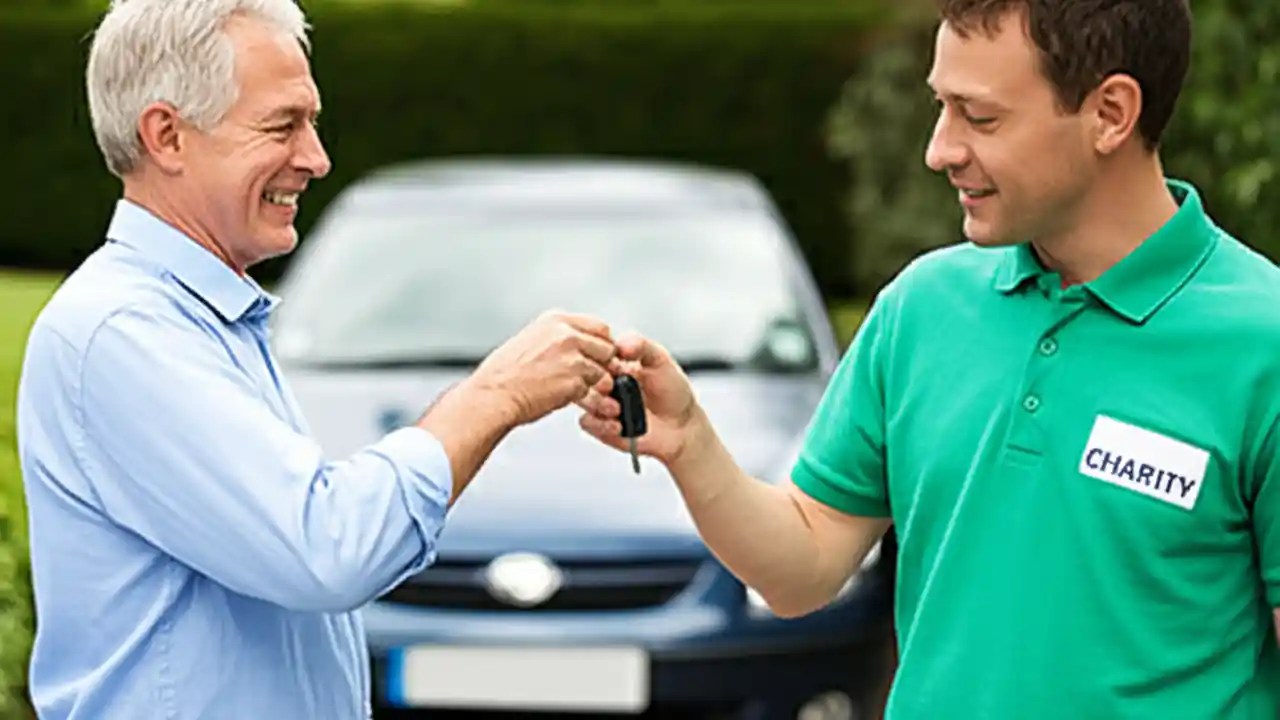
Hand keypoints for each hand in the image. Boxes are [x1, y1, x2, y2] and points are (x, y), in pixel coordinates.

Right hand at [470, 310, 615, 425]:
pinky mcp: (575, 382)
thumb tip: (582, 344)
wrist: (493, 395)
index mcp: (555, 320)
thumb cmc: (505, 374)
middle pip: (607, 348)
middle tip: (590, 377)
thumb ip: (558, 338)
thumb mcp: (531, 340)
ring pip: (602, 373)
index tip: (600, 356)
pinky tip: (567, 399)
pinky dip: (585, 400)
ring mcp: (573, 358)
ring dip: (594, 385)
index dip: (602, 344)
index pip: (599, 327)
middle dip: (602, 365)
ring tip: (575, 391)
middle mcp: (566, 335)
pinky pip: (592, 392)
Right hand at [578, 332, 701, 466]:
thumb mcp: (660, 360)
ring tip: (617, 408)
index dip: (596, 355)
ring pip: (581, 399)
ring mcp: (602, 403)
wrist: (681, 426)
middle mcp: (606, 382)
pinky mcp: (601, 426)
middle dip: (594, 380)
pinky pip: (587, 422)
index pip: (592, 352)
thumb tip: (621, 344)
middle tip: (611, 385)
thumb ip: (641, 346)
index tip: (610, 361)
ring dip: (596, 403)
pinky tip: (618, 424)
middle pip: (581, 374)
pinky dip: (600, 423)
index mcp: (615, 363)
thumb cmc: (673, 391)